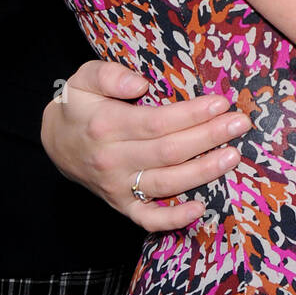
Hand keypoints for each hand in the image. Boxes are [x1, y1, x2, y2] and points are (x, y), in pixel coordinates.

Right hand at [41, 61, 251, 231]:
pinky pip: (147, 219)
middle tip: (241, 124)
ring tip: (233, 157)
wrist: (55, 142)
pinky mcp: (120, 205)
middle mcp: (113, 160)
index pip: (158, 122)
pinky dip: (173, 220)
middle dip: (210, 137)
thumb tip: (139, 84)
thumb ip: (109, 75)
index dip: (192, 114)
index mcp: (107, 126)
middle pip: (169, 152)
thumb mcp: (84, 78)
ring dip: (203, 172)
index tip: (221, 102)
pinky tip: (200, 208)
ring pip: (166, 184)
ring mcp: (117, 187)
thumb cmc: (80, 105)